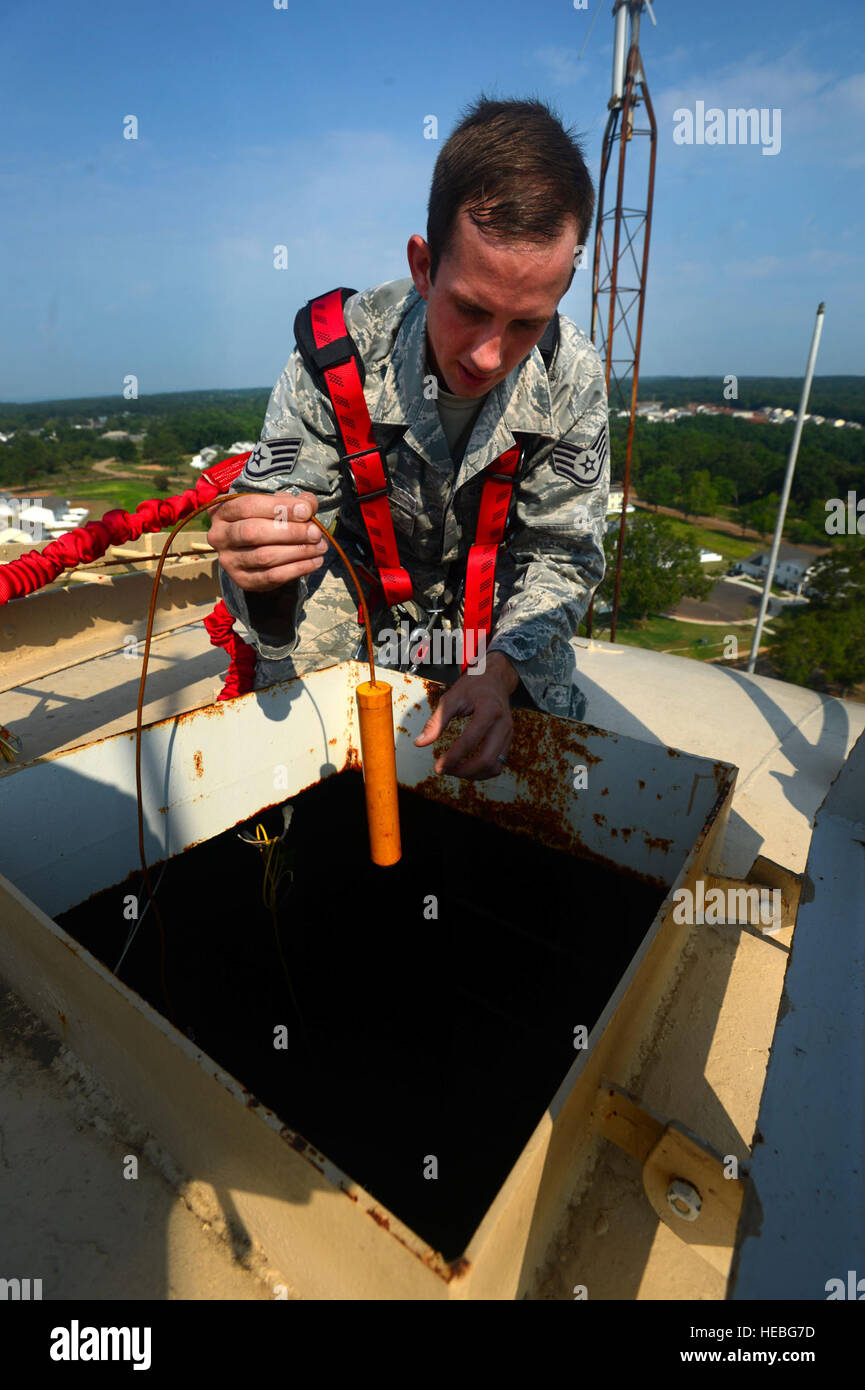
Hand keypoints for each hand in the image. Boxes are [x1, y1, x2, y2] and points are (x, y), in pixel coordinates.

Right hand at [206, 491, 328, 591]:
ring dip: (297, 551)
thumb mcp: (274, 506)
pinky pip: (271, 577)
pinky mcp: (242, 581)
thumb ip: (291, 502)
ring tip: (320, 547)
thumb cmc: (264, 521)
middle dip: (290, 532)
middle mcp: (220, 536)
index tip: (306, 510)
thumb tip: (308, 504)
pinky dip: (297, 569)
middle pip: (253, 532)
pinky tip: (314, 562)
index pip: (248, 506)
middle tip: (315, 533)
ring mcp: (229, 561)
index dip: (279, 507)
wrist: (253, 551)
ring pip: (264, 556)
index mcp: (223, 511)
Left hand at [414, 652, 518, 779]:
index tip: (438, 767)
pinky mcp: (508, 740)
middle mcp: (503, 724)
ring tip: (454, 769)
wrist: (495, 678)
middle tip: (445, 770)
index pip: (470, 741)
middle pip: (487, 759)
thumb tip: (420, 743)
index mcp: (489, 710)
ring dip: (473, 774)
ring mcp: (508, 733)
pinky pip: (498, 763)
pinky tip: (467, 766)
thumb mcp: (451, 698)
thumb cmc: (473, 686)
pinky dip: (482, 770)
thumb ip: (436, 721)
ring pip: (494, 766)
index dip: (453, 757)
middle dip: (463, 771)